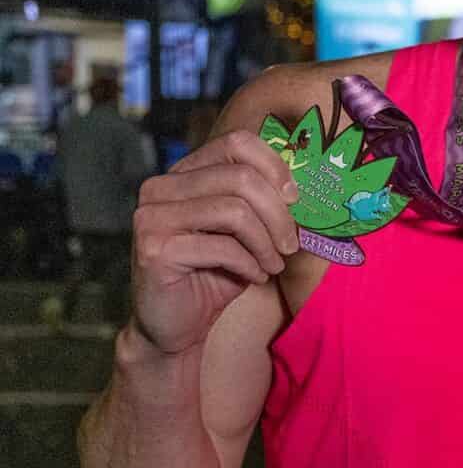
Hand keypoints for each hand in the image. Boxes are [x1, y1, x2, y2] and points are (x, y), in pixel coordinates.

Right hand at [131, 130, 298, 355]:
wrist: (180, 325)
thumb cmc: (219, 273)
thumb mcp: (249, 231)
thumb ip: (266, 202)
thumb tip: (306, 184)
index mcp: (184, 173)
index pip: (236, 142)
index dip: (275, 167)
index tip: (295, 199)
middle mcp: (161, 187)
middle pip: (241, 178)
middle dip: (279, 214)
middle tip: (291, 244)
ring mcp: (151, 216)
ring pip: (235, 211)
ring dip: (267, 243)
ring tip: (273, 263)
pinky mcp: (153, 248)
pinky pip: (222, 247)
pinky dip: (250, 264)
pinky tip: (254, 276)